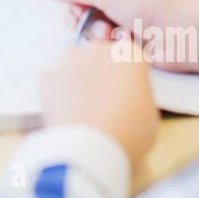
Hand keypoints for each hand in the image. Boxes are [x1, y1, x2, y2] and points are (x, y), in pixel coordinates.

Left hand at [39, 41, 158, 167]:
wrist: (93, 147)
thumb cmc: (130, 133)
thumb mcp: (150, 114)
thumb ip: (137, 95)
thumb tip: (128, 98)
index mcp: (130, 55)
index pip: (128, 55)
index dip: (127, 74)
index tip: (127, 90)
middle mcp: (99, 50)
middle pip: (99, 54)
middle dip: (100, 71)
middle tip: (104, 100)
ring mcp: (70, 61)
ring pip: (73, 62)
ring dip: (77, 76)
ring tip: (82, 104)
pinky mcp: (48, 77)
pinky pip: (51, 79)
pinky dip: (55, 90)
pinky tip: (63, 108)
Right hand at [49, 0, 198, 73]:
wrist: (182, 35)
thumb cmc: (152, 6)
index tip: (75, 8)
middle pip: (83, 7)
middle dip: (85, 19)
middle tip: (89, 25)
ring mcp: (122, 17)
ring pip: (93, 28)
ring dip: (99, 34)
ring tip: (113, 36)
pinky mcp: (127, 38)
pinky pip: (106, 43)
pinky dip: (113, 44)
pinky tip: (125, 43)